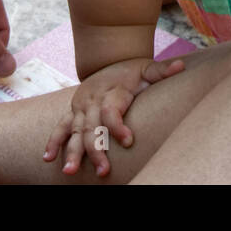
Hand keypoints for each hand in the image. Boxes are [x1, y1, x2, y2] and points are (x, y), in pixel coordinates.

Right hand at [42, 56, 184, 177]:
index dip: (117, 126)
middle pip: (91, 126)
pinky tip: (48, 159)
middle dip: (95, 149)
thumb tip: (181, 67)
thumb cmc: (133, 71)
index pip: (111, 110)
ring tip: (71, 172)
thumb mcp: (147, 68)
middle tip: (103, 170)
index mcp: (112, 90)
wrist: (109, 57)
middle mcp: (93, 99)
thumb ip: (162, 71)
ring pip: (73, 131)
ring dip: (72, 151)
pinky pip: (60, 127)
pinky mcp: (73, 111)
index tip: (129, 141)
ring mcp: (80, 106)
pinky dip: (53, 142)